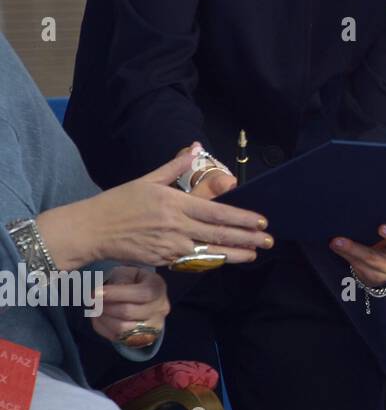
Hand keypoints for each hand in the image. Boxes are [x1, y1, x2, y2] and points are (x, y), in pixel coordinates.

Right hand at [37, 146, 271, 269]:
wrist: (92, 230)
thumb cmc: (119, 202)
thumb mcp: (147, 179)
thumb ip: (174, 167)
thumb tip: (193, 149)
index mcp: (175, 203)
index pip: (217, 212)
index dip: (241, 218)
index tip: (260, 221)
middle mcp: (176, 226)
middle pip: (218, 233)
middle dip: (246, 238)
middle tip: (268, 240)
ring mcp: (170, 246)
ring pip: (209, 251)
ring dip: (234, 253)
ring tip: (254, 254)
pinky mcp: (162, 260)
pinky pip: (192, 260)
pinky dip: (211, 260)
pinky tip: (226, 259)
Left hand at [90, 267, 169, 346]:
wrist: (143, 297)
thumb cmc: (133, 281)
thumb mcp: (128, 272)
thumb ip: (119, 280)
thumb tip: (103, 294)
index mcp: (158, 288)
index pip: (141, 294)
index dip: (116, 294)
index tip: (94, 293)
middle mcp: (160, 308)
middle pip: (128, 313)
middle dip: (105, 307)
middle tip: (93, 302)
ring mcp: (153, 326)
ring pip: (122, 329)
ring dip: (103, 319)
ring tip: (95, 310)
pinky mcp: (143, 339)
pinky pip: (117, 338)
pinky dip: (104, 328)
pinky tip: (100, 318)